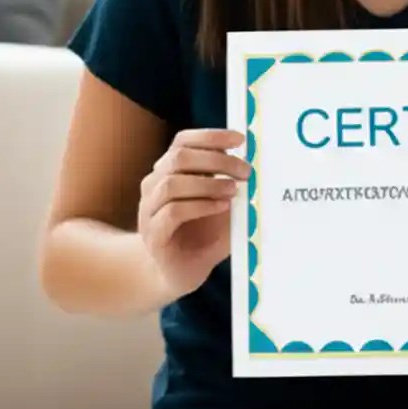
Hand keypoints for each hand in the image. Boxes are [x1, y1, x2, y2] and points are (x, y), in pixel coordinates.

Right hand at [138, 129, 249, 299]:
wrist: (179, 272)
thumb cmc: (204, 235)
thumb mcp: (224, 205)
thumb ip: (234, 186)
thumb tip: (258, 168)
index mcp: (170, 172)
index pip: (183, 142)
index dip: (211, 136)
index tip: (240, 139)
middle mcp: (154, 186)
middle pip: (178, 158)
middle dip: (216, 160)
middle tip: (245, 171)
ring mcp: (149, 211)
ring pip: (171, 183)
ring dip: (208, 183)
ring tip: (234, 190)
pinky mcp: (154, 235)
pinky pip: (171, 212)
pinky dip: (199, 206)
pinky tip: (221, 207)